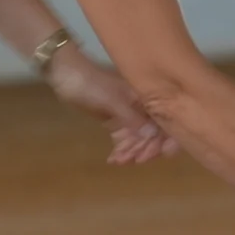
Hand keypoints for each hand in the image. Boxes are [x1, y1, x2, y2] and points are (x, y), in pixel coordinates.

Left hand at [46, 49, 177, 165]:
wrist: (64, 73)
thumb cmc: (89, 84)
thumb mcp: (111, 101)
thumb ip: (132, 118)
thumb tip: (154, 134)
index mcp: (147, 95)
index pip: (167, 117)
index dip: (169, 136)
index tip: (163, 153)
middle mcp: (143, 104)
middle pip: (156, 130)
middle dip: (147, 147)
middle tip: (136, 160)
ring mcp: (130, 112)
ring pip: (140, 137)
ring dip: (132, 151)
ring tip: (119, 161)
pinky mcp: (117, 119)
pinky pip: (125, 137)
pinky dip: (121, 149)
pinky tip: (113, 159)